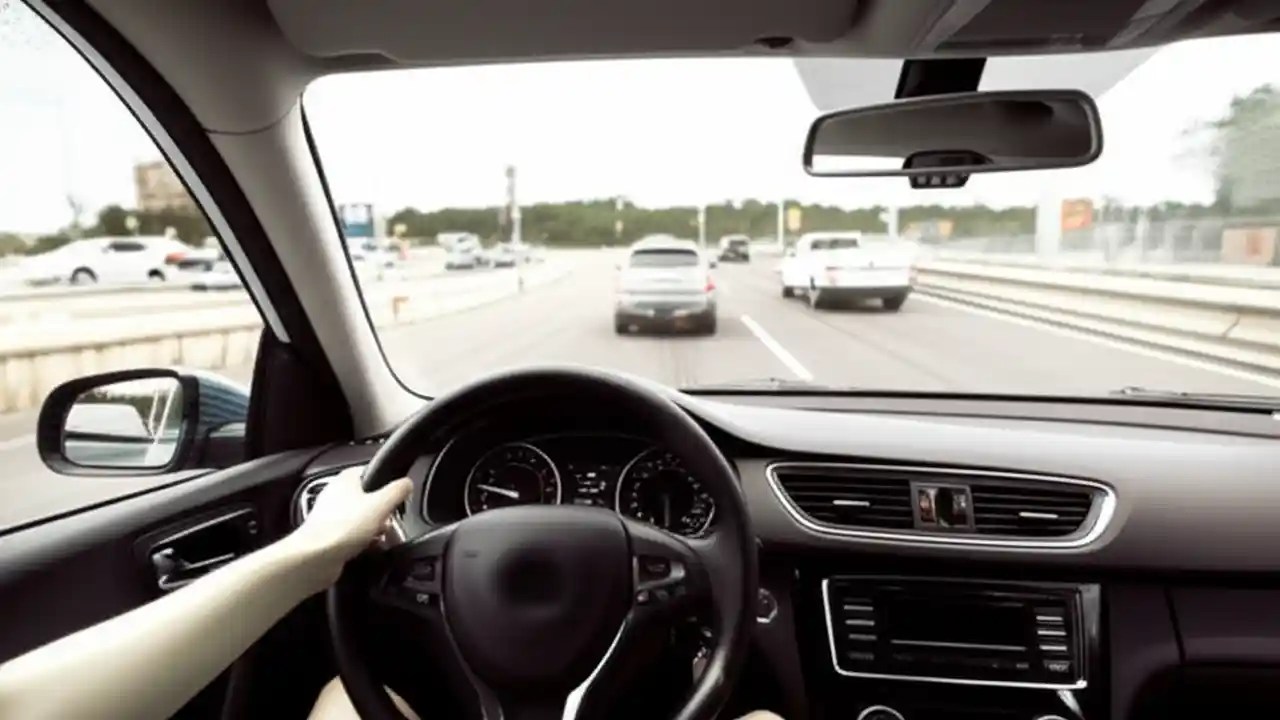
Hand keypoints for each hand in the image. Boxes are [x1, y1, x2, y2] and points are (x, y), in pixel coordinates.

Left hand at [286, 467, 411, 587]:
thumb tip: (407, 483)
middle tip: (390, 521)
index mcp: (346, 479)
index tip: (397, 496)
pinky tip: (370, 547)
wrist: (315, 558)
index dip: (387, 483)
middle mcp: (336, 494)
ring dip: (375, 528)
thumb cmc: (344, 527)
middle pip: (369, 498)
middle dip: (383, 512)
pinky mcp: (329, 535)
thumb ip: (398, 490)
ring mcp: (331, 515)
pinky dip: (364, 540)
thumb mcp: (381, 504)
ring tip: (382, 537)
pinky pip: (353, 534)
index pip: (372, 472)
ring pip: (362, 517)